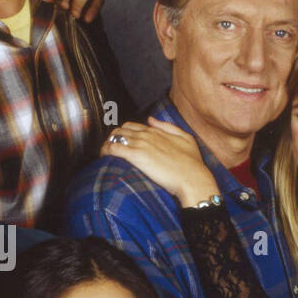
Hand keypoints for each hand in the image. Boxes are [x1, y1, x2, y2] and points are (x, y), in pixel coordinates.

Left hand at [101, 118, 218, 204]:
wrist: (192, 178)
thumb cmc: (192, 162)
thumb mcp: (185, 138)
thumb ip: (167, 126)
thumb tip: (150, 120)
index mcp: (156, 131)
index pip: (132, 126)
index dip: (123, 134)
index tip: (121, 143)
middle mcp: (146, 135)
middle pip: (120, 130)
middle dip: (113, 138)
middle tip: (110, 150)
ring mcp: (140, 144)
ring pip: (114, 138)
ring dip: (107, 145)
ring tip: (105, 155)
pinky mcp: (136, 156)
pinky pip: (113, 149)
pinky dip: (106, 151)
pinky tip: (104, 158)